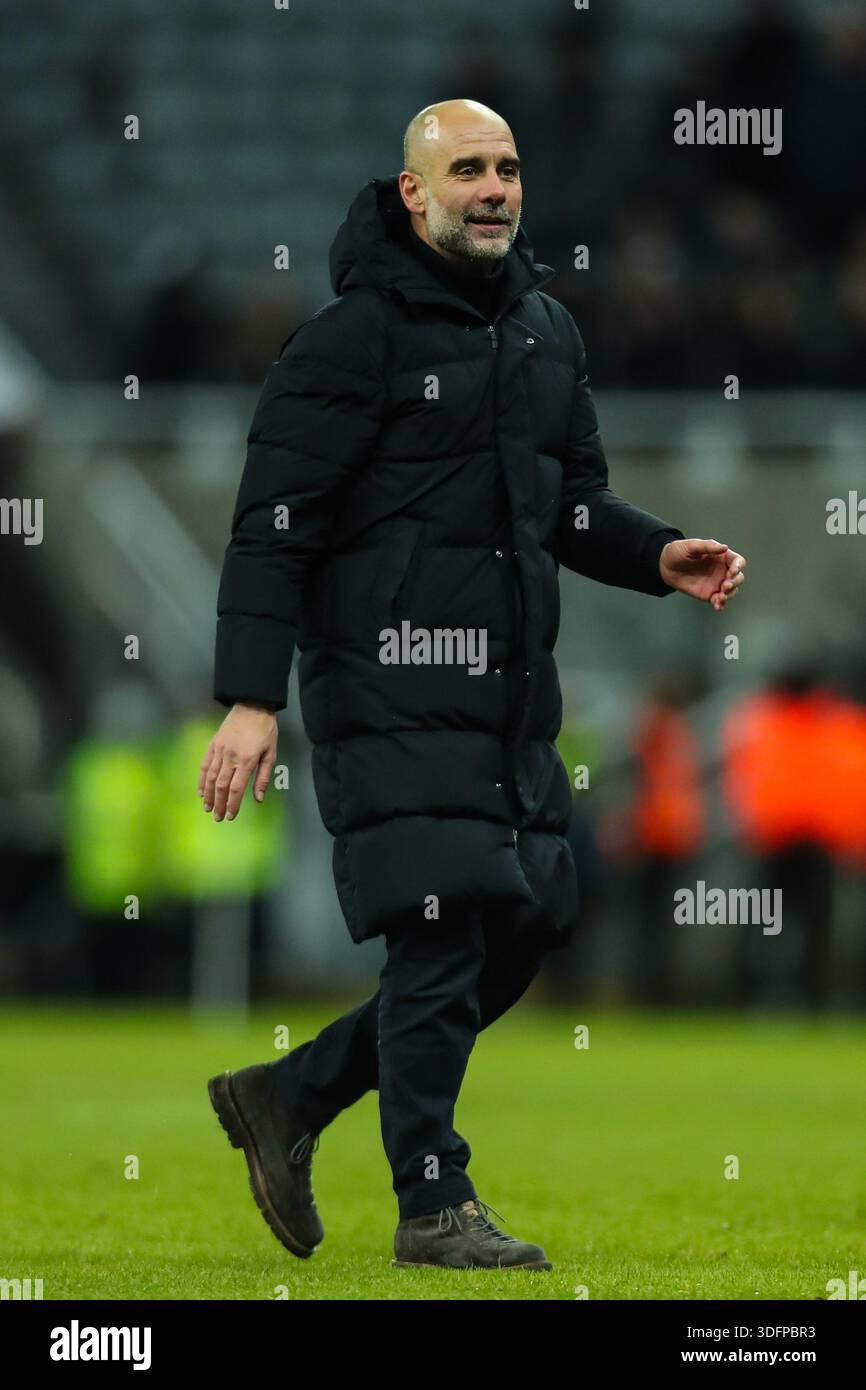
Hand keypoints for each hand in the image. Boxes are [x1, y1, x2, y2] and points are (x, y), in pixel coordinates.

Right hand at [198, 702, 277, 821]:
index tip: (230, 816)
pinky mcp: (213, 745)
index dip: (233, 804)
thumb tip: (259, 799)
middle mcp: (231, 756)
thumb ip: (263, 777)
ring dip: (208, 795)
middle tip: (217, 817)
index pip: (237, 788)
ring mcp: (220, 750)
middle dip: (219, 804)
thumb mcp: (271, 753)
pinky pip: (205, 765)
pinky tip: (201, 791)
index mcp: (247, 760)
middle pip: (221, 786)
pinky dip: (201, 780)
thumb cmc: (265, 730)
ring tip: (207, 808)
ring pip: (210, 777)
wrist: (252, 706)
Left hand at [659, 538, 746, 611]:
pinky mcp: (709, 594)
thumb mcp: (691, 545)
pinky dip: (720, 604)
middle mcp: (722, 570)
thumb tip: (724, 547)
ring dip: (730, 594)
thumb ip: (708, 546)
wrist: (666, 566)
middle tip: (725, 585)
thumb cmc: (678, 552)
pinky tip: (718, 605)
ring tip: (721, 596)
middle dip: (735, 582)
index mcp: (721, 556)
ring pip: (732, 590)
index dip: (738, 566)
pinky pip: (719, 601)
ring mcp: (717, 583)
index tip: (732, 571)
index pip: (738, 561)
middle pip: (738, 577)